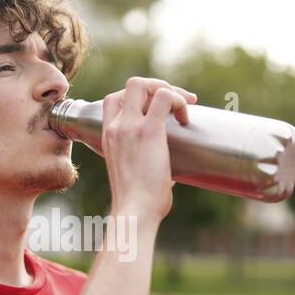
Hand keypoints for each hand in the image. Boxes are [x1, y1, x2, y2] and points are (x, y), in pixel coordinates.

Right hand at [101, 78, 197, 222]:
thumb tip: (166, 169)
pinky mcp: (149, 131)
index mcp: (108, 136)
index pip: (114, 98)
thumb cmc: (137, 202)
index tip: (156, 110)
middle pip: (131, 85)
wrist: (135, 211)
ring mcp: (130, 126)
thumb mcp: (131, 173)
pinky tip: (186, 119)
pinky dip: (179, 101)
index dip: (138, 97)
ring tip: (182, 107)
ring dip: (168, 89)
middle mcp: (116, 126)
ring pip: (144, 84)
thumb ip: (142, 162)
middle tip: (175, 103)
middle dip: (157, 86)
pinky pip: (165, 97)